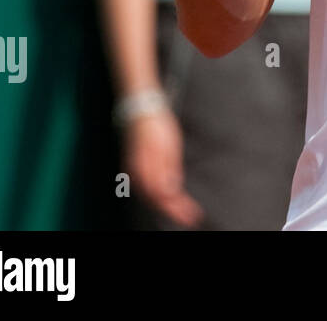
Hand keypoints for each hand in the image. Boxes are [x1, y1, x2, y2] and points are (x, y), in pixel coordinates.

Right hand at [123, 110, 202, 227]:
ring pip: (150, 197)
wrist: (141, 108)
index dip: (177, 209)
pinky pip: (145, 189)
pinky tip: (167, 198)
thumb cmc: (157, 125)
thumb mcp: (167, 145)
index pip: (162, 198)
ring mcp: (134, 171)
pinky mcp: (135, 168)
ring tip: (182, 212)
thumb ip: (168, 169)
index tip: (192, 216)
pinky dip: (157, 197)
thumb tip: (171, 192)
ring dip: (166, 206)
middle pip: (156, 200)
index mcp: (146, 169)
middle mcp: (137, 174)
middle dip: (173, 211)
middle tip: (191, 218)